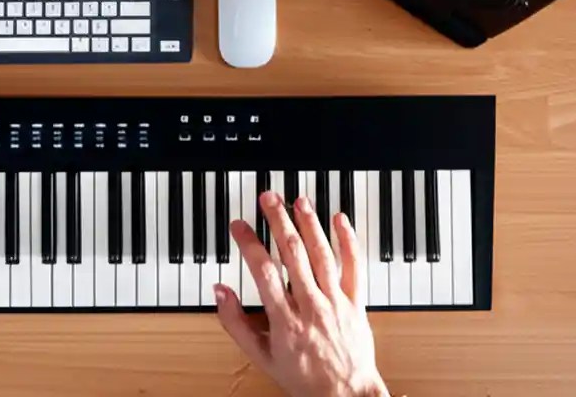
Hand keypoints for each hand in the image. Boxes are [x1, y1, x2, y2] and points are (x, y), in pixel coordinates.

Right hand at [214, 191, 387, 396]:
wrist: (346, 395)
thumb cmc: (303, 378)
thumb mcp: (260, 356)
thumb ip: (235, 323)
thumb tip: (219, 291)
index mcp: (285, 321)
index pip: (263, 272)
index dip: (249, 244)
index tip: (238, 225)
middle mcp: (312, 306)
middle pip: (294, 255)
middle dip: (279, 222)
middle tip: (268, 198)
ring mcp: (336, 302)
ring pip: (323, 255)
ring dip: (310, 224)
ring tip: (299, 201)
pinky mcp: (356, 302)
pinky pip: (354, 267)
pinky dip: (348, 241)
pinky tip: (340, 220)